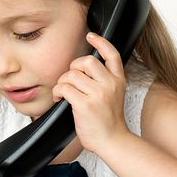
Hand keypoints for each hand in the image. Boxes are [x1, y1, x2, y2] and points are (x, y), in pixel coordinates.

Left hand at [52, 31, 128, 154]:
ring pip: (72, 75)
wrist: (112, 141)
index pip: (112, 54)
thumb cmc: (109, 120)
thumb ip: (104, 80)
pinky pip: (64, 88)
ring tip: (62, 92)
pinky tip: (59, 98)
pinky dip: (57, 91)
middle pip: (87, 61)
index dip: (101, 42)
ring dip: (62, 82)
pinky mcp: (85, 105)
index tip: (90, 35)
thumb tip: (82, 67)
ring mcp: (98, 94)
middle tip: (70, 78)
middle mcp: (110, 85)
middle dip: (73, 66)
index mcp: (118, 80)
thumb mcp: (115, 95)